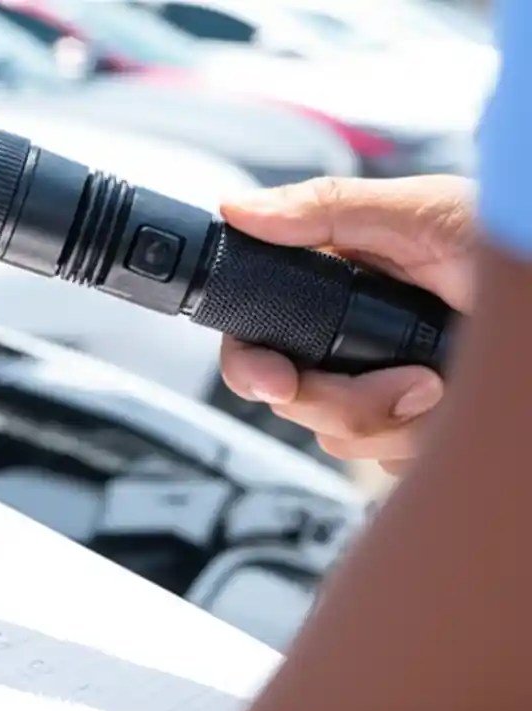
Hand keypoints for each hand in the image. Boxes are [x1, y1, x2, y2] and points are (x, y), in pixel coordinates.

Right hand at [218, 176, 477, 475]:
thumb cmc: (517, 244)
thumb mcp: (423, 213)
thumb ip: (328, 211)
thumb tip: (243, 209)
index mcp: (341, 286)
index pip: (261, 336)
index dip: (252, 364)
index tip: (273, 379)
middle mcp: (354, 341)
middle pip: (292, 399)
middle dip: (343, 400)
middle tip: (412, 383)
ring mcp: (385, 390)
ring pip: (339, 438)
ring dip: (396, 420)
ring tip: (449, 384)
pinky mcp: (418, 433)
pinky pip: (389, 464)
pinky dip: (422, 443)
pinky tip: (456, 409)